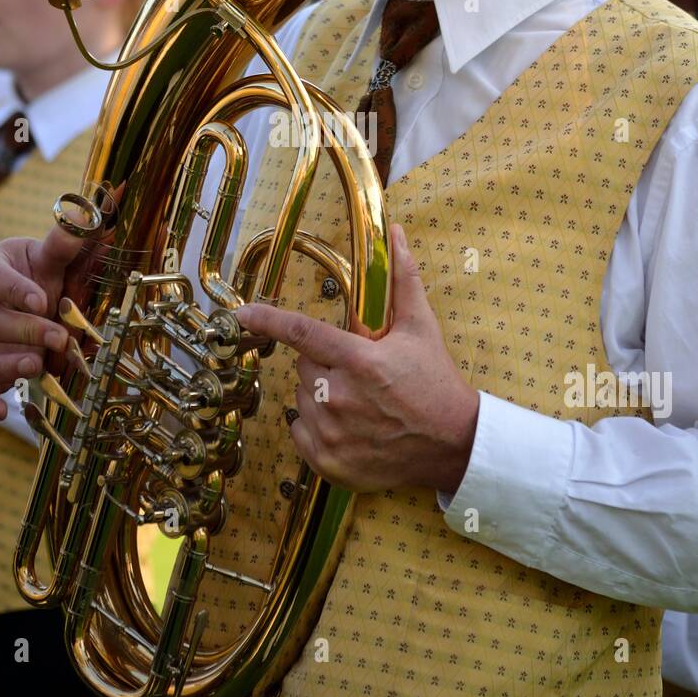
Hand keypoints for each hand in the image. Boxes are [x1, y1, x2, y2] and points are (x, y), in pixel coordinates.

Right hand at [0, 226, 84, 419]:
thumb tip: (85, 218)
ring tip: (35, 365)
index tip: (43, 298)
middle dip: (21, 330)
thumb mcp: (50, 258)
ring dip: (2, 366)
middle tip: (57, 336)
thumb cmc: (37, 275)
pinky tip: (4, 411)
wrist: (29, 301)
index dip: (13, 289)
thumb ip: (64, 242)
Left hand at [235, 223, 478, 493]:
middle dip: (322, 363)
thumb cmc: (436, 383)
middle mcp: (340, 397)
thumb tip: (394, 235)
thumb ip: (402, 280)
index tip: (243, 313)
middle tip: (355, 371)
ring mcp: (332, 433)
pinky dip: (314, 426)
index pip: (301, 333)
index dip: (267, 319)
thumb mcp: (421, 328)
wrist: (453, 444)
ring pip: (300, 398)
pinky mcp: (329, 461)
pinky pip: (299, 431)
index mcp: (360, 361)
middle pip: (303, 366)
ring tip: (357, 400)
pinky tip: (346, 424)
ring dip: (319, 395)